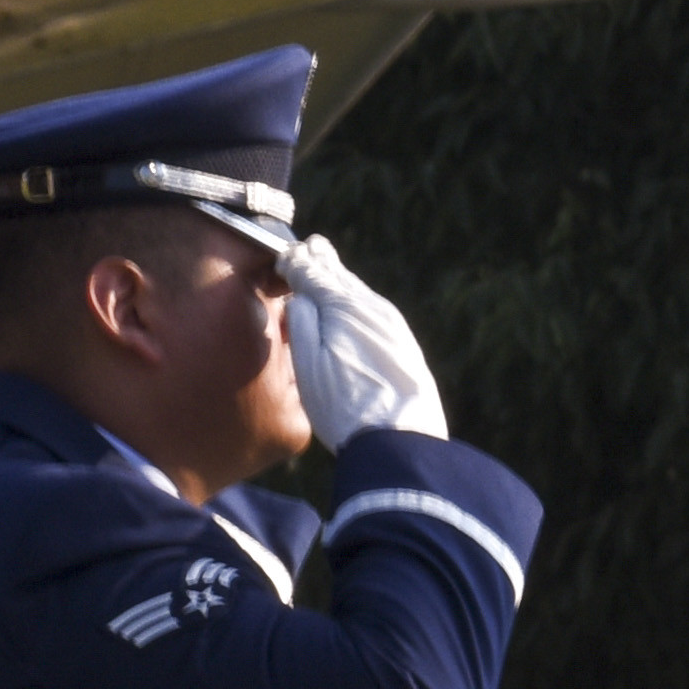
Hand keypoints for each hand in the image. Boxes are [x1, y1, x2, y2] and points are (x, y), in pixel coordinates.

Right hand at [281, 236, 446, 443]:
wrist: (400, 442)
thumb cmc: (345, 407)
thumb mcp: (309, 363)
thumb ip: (301, 320)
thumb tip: (301, 296)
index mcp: (344, 305)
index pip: (313, 270)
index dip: (295, 262)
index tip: (284, 257)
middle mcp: (373, 307)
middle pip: (340, 274)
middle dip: (321, 262)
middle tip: (311, 246)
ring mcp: (392, 325)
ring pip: (359, 291)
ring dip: (340, 282)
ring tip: (327, 268)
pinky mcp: (404, 344)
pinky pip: (373, 311)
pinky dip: (356, 302)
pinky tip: (349, 307)